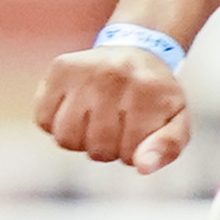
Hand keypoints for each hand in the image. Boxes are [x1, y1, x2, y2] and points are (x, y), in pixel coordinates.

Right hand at [34, 45, 190, 172]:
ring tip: (96, 120)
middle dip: (108, 148)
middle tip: (118, 124)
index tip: (140, 131)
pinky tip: (75, 110)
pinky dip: (55, 124)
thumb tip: (143, 167)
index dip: (133, 153)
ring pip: (66, 138)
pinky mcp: (60, 68)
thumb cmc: (155, 97)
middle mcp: (114, 76)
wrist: (137, 51)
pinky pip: (43, 120)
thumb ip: (168, 147)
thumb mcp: (176, 120)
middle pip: (97, 149)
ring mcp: (84, 70)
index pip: (129, 155)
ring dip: (80, 140)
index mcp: (149, 90)